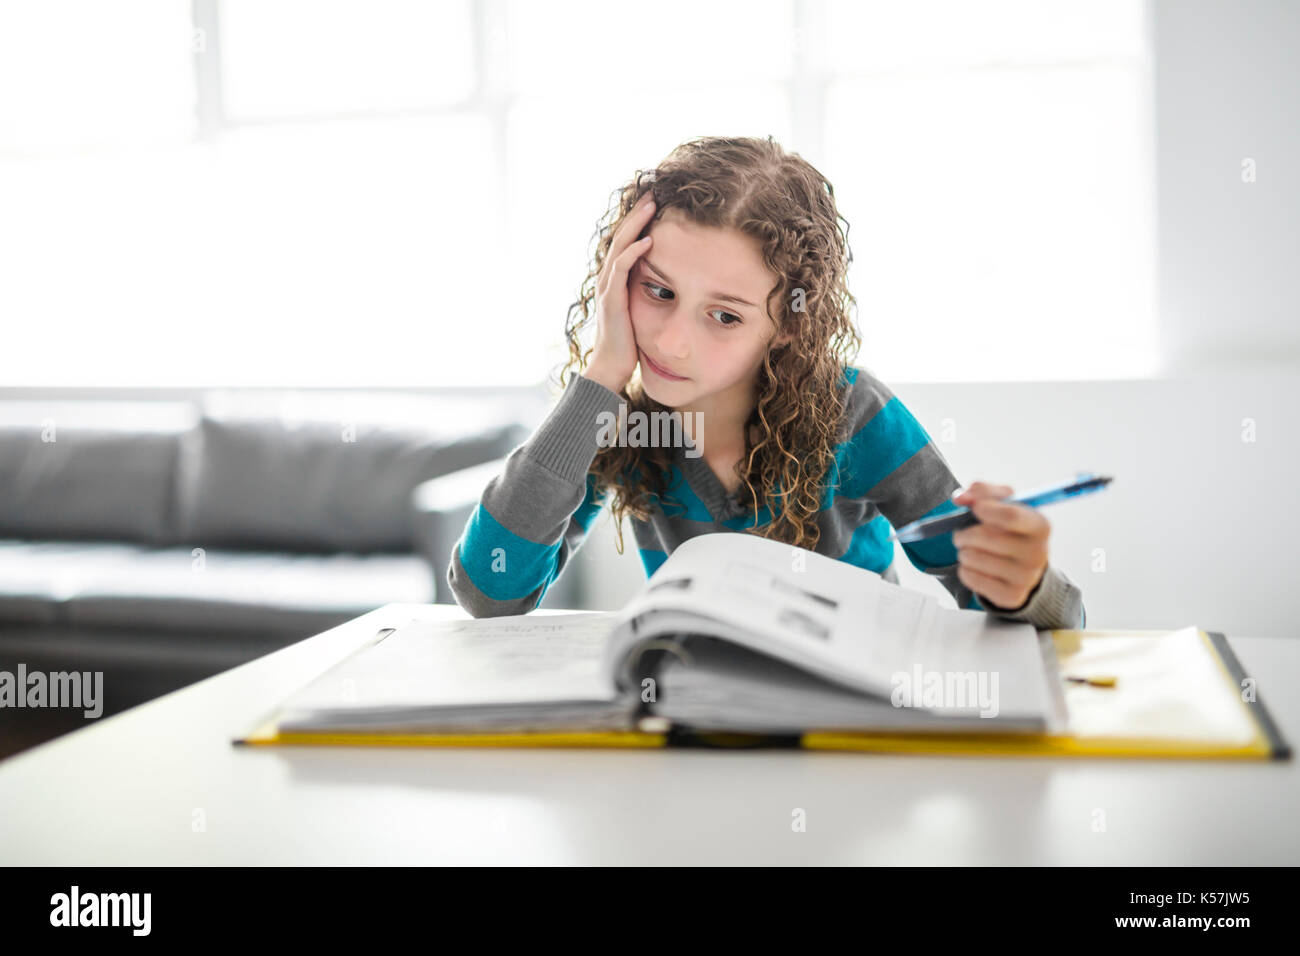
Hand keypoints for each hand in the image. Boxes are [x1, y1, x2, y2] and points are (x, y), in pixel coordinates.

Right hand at [582, 191, 656, 393]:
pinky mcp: (612, 301)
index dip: (638, 224)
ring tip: (651, 207)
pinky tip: (648, 241)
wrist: (611, 369)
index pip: (626, 244)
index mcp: (615, 282)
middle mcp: (608, 281)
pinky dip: (634, 253)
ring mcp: (608, 289)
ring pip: (620, 248)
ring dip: (636, 225)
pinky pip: (621, 271)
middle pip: (621, 238)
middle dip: (637, 215)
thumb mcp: (642, 313)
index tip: (654, 206)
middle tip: (653, 194)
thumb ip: (649, 295)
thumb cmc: (629, 344)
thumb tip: (671, 284)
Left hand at [951, 481, 1049, 610]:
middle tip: (960, 533)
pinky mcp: (1012, 596)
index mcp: (1040, 525)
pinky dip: (964, 569)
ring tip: (969, 549)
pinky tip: (974, 566)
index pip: (1010, 515)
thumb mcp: (1004, 503)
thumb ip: (982, 492)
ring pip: (973, 558)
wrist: (1024, 566)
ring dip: (962, 551)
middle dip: (963, 533)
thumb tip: (960, 497)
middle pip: (985, 538)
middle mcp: (1038, 553)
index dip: (985, 509)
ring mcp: (1026, 578)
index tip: (974, 508)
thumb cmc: (1010, 528)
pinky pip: (971, 578)